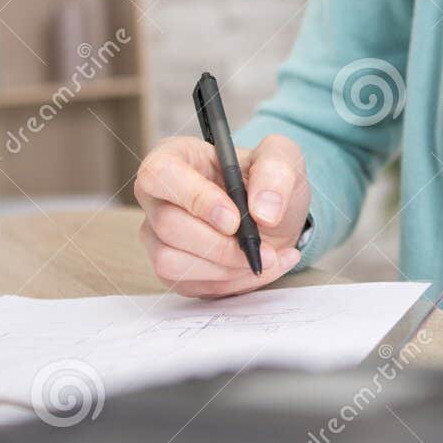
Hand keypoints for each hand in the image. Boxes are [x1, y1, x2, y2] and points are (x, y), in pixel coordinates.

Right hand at [134, 132, 311, 299]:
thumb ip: (277, 170)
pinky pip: (187, 285)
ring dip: (225, 267)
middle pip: (167, 224)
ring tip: (266, 256)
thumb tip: (263, 211)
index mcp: (176, 157)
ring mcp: (158, 235)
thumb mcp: (284, 157)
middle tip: (261, 246)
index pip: (161, 174)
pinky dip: (230, 282)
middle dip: (219, 244)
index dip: (195, 198)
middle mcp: (158, 197)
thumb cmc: (268, 179)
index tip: (234, 219)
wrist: (274, 215)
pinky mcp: (171, 269)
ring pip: (171, 261)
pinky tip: (259, 266)